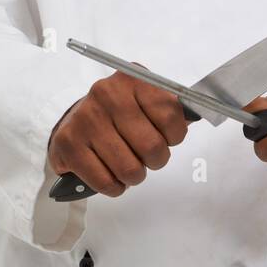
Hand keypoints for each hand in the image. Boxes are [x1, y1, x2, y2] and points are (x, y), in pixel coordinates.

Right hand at [47, 66, 189, 198]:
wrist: (73, 121)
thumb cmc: (118, 115)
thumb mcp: (144, 100)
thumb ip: (169, 109)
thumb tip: (197, 114)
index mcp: (131, 78)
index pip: (171, 115)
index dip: (174, 136)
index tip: (167, 137)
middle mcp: (107, 94)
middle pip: (152, 147)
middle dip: (155, 160)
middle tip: (147, 157)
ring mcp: (86, 118)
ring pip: (130, 169)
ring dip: (134, 176)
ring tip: (128, 165)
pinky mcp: (69, 144)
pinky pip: (106, 183)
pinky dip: (115, 187)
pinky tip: (111, 175)